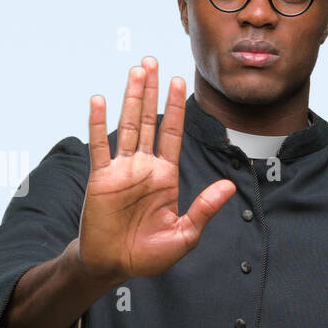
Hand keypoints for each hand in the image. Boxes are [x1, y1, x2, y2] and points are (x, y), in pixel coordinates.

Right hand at [77, 56, 235, 282]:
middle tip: (152, 62)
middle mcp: (143, 167)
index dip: (175, 107)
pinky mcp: (101, 178)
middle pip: (148, 120)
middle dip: (151, 91)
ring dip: (130, 98)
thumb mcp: (184, 235)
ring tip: (135, 71)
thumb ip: (203, 208)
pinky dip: (98, 123)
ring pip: (127, 125)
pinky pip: (99, 146)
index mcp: (165, 176)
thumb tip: (229, 186)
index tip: (179, 81)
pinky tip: (99, 100)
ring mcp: (121, 170)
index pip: (172, 133)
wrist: (113, 266)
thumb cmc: (148, 254)